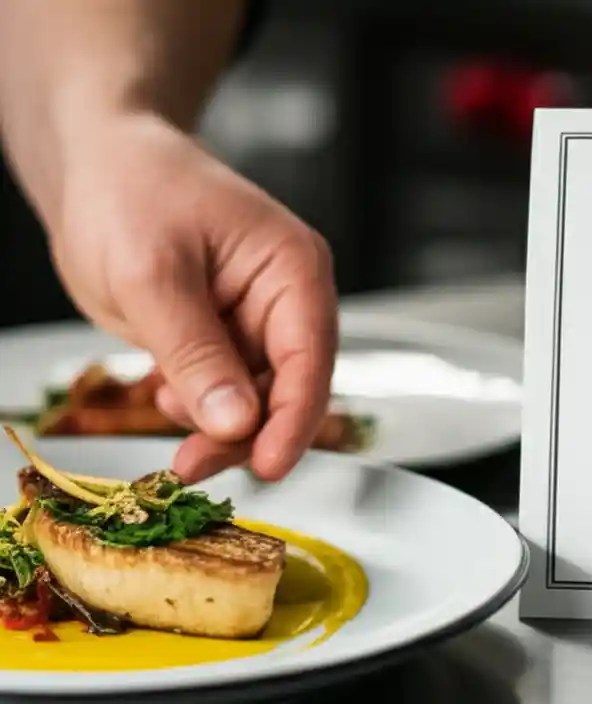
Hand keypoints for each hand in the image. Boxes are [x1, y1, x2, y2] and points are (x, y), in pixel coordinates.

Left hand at [48, 112, 337, 482]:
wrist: (95, 161)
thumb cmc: (128, 189)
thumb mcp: (152, 276)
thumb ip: (195, 354)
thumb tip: (237, 424)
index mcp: (292, 270)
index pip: (310, 360)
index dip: (293, 421)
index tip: (266, 467)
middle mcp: (286, 298)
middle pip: (288, 389)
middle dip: (244, 432)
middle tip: (190, 464)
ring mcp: (256, 319)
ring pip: (255, 399)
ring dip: (216, 424)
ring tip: (163, 412)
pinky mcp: (224, 335)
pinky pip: (224, 390)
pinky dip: (196, 407)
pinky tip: (164, 395)